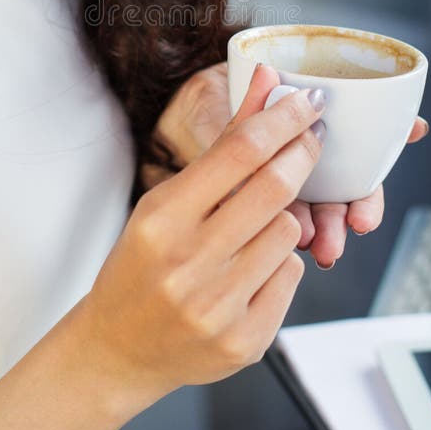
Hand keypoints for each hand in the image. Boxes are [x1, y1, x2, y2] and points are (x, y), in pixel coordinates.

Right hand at [83, 65, 325, 400]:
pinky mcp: (245, 341)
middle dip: (302, 151)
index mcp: (162, 220)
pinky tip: (246, 271)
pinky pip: (291, 275)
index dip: (282, 118)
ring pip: (288, 230)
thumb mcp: (165, 201)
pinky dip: (278, 263)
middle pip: (274, 187)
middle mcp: (189, 265)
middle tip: (311, 135)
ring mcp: (219, 308)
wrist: (119, 349)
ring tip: (249, 228)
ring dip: (280, 217)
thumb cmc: (140, 265)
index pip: (239, 152)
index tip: (306, 100)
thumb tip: (267, 80)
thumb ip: (223, 143)